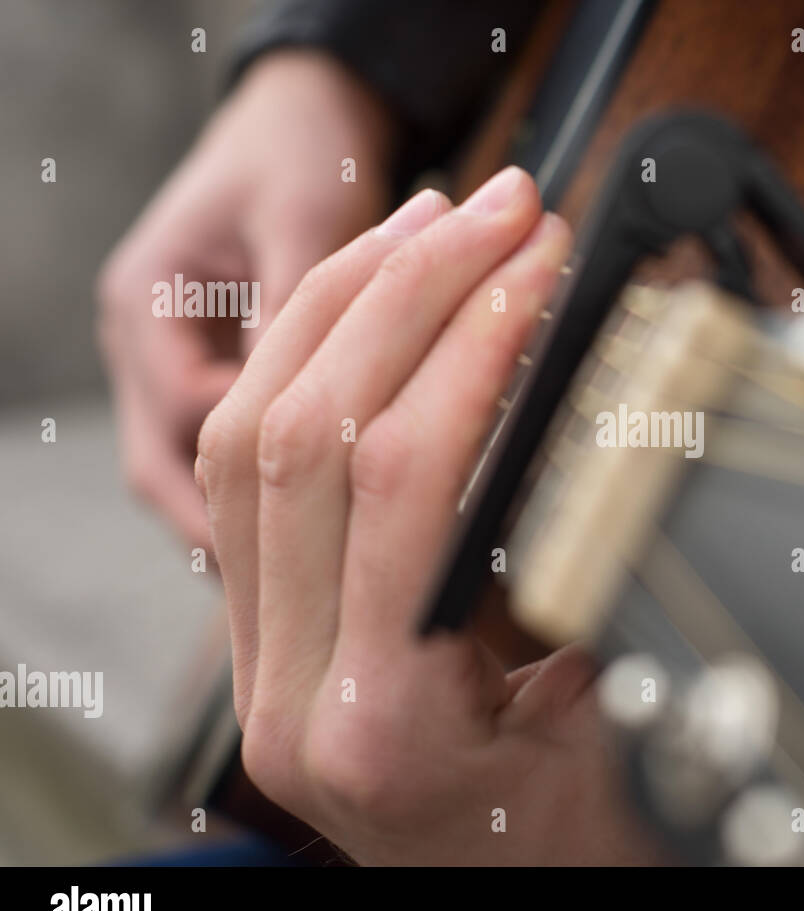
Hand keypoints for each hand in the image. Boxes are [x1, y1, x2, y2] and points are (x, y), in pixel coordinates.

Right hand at [97, 51, 394, 549]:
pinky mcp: (222, 371)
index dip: (259, 466)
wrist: (303, 115)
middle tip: (313, 585)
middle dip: (238, 525)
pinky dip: (268, 490)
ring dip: (250, 519)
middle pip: (172, 466)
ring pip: (197, 470)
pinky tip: (328, 526)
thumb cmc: (305, 151)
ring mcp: (180, 363)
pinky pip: (231, 453)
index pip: (187, 415)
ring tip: (319, 581)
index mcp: (146, 301)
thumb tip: (340, 403)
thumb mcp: (308, 216)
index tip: (331, 507)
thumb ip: (311, 300)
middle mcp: (147, 344)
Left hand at [196, 169, 666, 864]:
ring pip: (249, 434)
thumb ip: (604, 574)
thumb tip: (617, 414)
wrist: (514, 905)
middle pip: (304, 430)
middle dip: (410, 289)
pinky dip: (307, 362)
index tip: (542, 269)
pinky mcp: (266, 633)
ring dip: (342, 304)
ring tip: (433, 225)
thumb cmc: (582, 844)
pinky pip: (248, 467)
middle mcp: (293, 690)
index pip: (403, 478)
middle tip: (501, 215)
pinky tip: (371, 304)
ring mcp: (261, 660)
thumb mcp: (623, 717)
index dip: (475, 345)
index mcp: (387, 723)